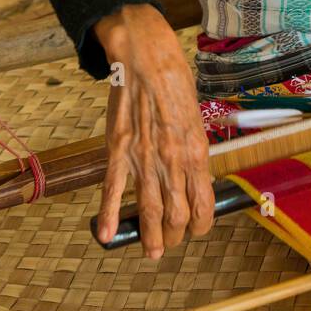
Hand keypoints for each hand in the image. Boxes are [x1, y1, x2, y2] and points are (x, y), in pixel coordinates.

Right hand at [94, 4, 214, 258]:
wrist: (147, 57)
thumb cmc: (174, 84)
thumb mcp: (196, 119)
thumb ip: (192, 151)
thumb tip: (193, 178)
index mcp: (197, 152)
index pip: (204, 205)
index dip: (201, 226)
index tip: (197, 230)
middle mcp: (173, 160)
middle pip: (177, 215)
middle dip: (176, 236)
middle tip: (172, 242)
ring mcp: (144, 157)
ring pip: (148, 210)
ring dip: (151, 237)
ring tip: (152, 253)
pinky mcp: (118, 149)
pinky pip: (113, 189)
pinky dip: (108, 215)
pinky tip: (106, 235)